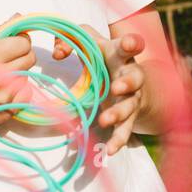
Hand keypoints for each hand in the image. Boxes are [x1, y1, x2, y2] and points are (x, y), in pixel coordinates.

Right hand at [0, 13, 37, 130]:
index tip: (10, 41)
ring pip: (26, 78)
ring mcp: (2, 99)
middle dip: (19, 54)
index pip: (23, 43)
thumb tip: (18, 18)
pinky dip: (15, 93)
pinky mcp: (3, 114)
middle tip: (3, 57)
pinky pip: (23, 98)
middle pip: (29, 59)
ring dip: (16, 75)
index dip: (18, 39)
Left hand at [52, 24, 146, 155]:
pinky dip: (118, 141)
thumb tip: (56, 53)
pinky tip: (109, 151)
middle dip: (128, 82)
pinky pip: (125, 130)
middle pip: (135, 77)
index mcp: (121, 55)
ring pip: (130, 106)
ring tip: (104, 120)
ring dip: (118, 113)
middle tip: (116, 87)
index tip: (130, 44)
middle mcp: (131, 76)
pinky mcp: (128, 118)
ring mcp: (132, 98)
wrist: (127, 82)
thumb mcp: (90, 45)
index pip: (130, 45)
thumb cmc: (104, 58)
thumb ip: (71, 40)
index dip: (132, 43)